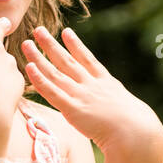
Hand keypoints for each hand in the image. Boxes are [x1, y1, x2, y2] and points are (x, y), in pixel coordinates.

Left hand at [22, 26, 162, 160]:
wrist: (134, 132)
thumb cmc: (134, 127)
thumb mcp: (127, 108)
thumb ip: (116, 105)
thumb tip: (118, 109)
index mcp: (106, 83)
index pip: (88, 59)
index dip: (76, 45)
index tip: (67, 32)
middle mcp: (91, 85)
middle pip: (67, 61)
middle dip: (52, 45)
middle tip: (39, 30)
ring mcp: (81, 95)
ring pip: (55, 73)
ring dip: (39, 57)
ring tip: (27, 43)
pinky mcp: (72, 109)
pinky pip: (52, 92)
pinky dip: (40, 80)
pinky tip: (29, 68)